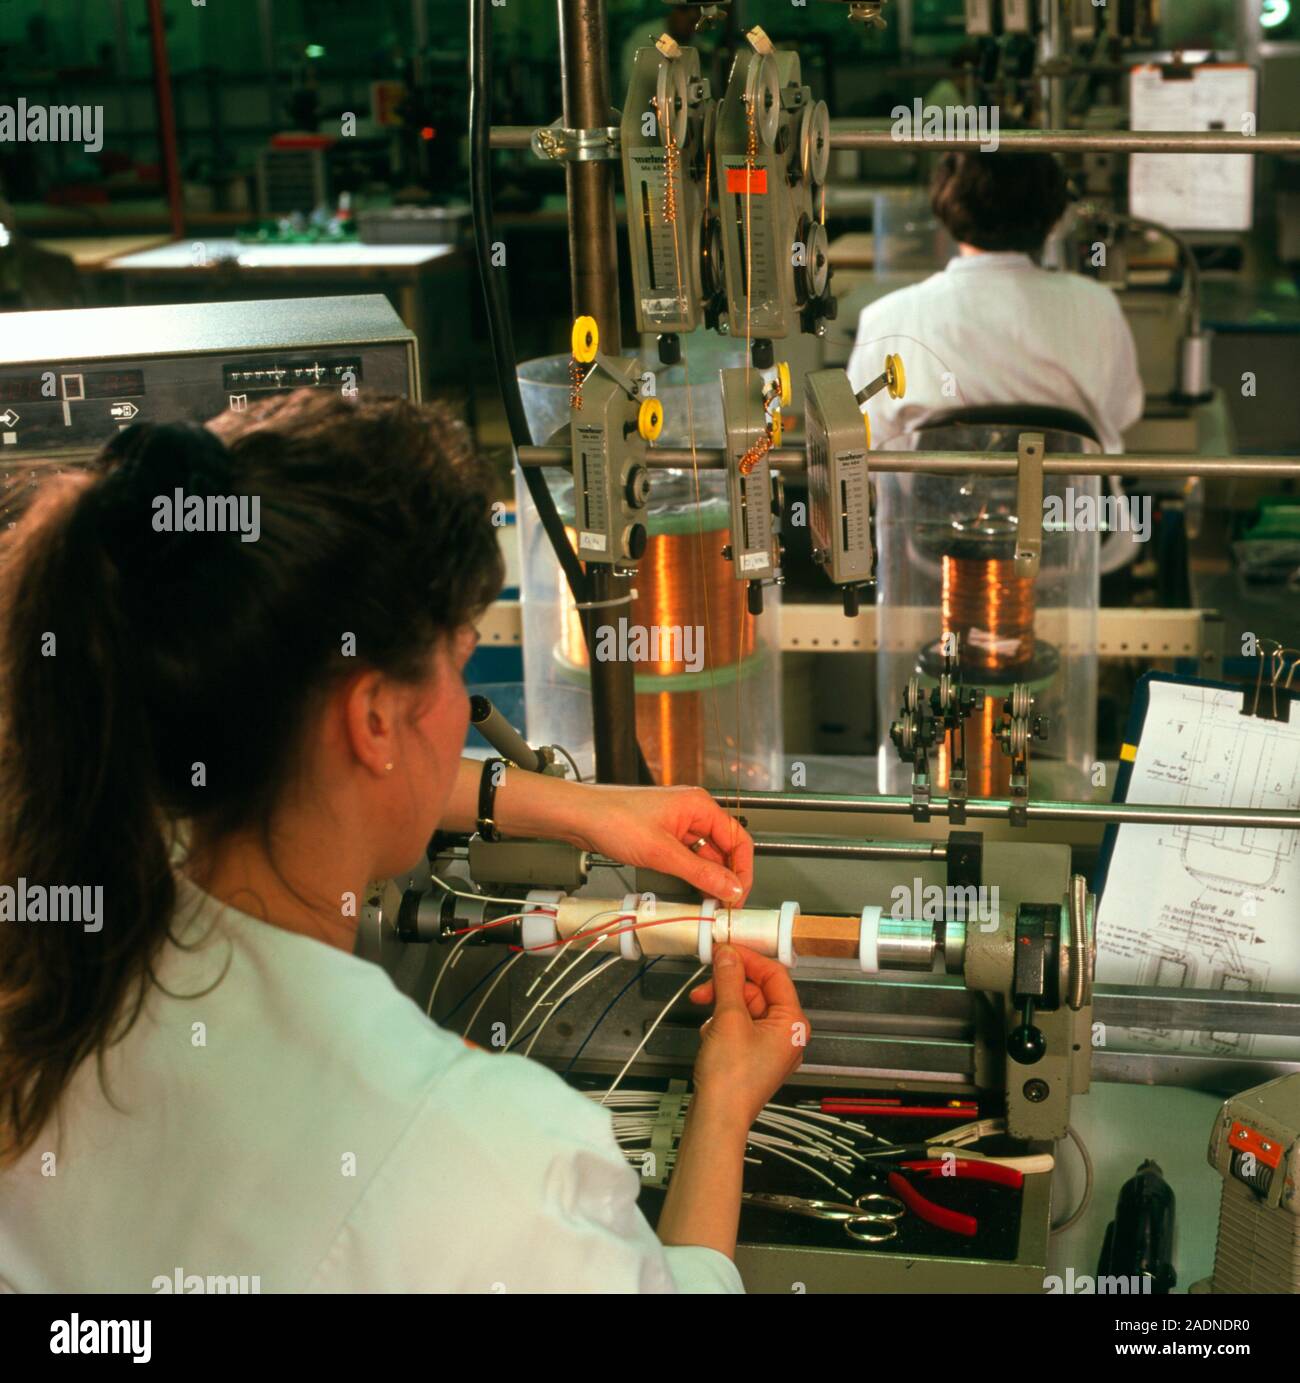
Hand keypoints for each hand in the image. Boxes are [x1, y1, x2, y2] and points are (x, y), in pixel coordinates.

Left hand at [508, 781, 753, 903]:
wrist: (580, 817)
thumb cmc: (613, 819)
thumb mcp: (663, 853)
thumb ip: (701, 873)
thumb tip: (730, 888)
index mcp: (699, 806)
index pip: (738, 839)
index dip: (743, 870)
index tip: (738, 895)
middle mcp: (693, 812)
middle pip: (724, 848)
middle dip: (726, 877)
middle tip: (724, 904)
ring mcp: (678, 824)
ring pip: (706, 855)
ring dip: (709, 878)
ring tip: (708, 902)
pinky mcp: (664, 835)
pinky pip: (688, 856)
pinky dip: (692, 874)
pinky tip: (690, 890)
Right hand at [688, 945, 808, 1127]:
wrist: (717, 1118)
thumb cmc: (731, 1079)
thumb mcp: (728, 1018)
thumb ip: (728, 980)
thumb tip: (728, 955)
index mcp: (792, 1023)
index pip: (775, 975)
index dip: (748, 959)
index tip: (725, 950)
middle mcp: (786, 1034)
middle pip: (759, 991)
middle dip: (729, 984)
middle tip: (707, 981)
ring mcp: (770, 1047)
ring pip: (747, 1008)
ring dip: (722, 1003)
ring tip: (702, 1007)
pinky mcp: (753, 1057)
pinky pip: (740, 1026)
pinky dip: (722, 1022)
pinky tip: (708, 1032)